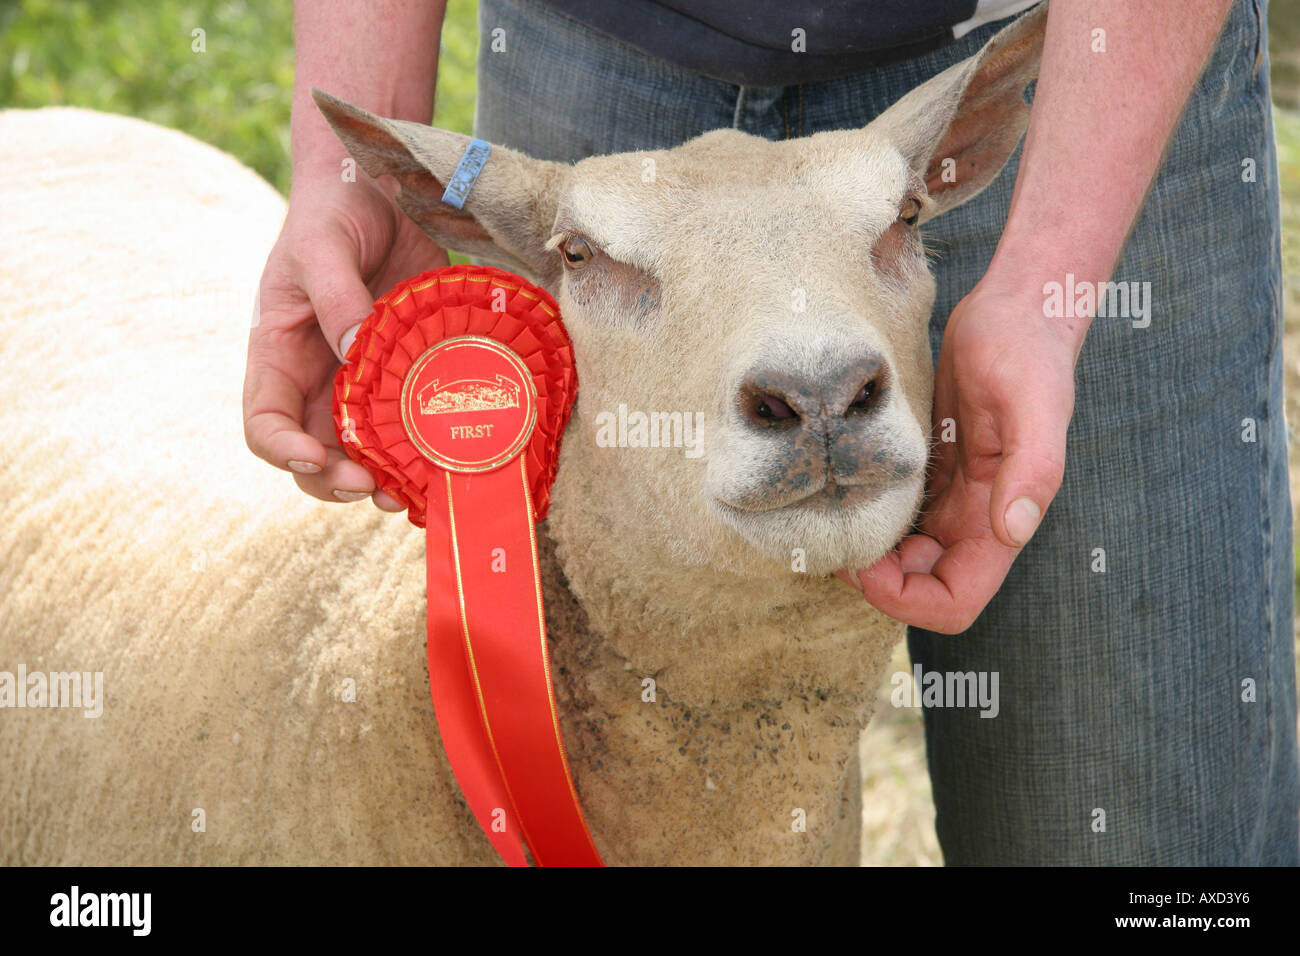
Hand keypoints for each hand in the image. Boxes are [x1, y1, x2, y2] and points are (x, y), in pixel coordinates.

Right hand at [243, 168, 447, 507]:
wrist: (382, 186)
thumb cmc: (335, 209)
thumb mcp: (324, 247)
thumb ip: (336, 298)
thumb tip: (355, 353)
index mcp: (280, 354)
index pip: (265, 423)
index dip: (285, 450)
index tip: (317, 457)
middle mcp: (317, 379)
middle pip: (314, 453)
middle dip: (337, 479)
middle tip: (373, 486)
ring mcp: (362, 380)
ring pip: (364, 450)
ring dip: (383, 477)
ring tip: (412, 491)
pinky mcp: (406, 372)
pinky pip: (409, 422)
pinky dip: (421, 447)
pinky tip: (445, 458)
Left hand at [837, 286, 1077, 632]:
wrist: (1015, 311)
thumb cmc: (1027, 351)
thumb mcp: (1034, 403)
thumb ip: (1032, 470)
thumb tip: (1013, 531)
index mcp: (1001, 520)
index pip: (954, 602)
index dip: (906, 601)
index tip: (864, 565)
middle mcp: (976, 522)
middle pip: (919, 590)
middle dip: (873, 581)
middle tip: (830, 538)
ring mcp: (952, 502)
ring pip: (902, 560)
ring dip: (866, 556)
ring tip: (826, 516)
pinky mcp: (930, 476)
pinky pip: (894, 520)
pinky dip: (866, 521)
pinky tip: (838, 492)